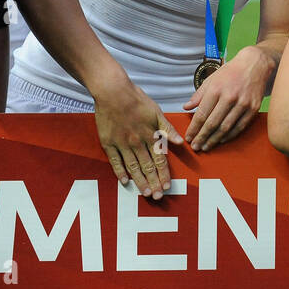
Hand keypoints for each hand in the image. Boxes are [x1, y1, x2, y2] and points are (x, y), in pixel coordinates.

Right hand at [94, 79, 183, 197]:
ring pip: (133, 167)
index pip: (160, 159)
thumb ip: (167, 129)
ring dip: (140, 181)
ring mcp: (122, 143)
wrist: (113, 91)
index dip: (164, 174)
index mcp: (150, 134)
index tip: (168, 186)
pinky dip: (120, 172)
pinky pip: (115, 161)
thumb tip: (180, 142)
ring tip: (146, 194)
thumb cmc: (136, 99)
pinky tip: (125, 182)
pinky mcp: (108, 143)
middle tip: (158, 197)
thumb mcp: (157, 111)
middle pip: (147, 166)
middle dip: (154, 182)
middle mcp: (137, 142)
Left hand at [182, 46, 268, 151]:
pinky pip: (240, 126)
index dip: (194, 128)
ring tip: (206, 146)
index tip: (188, 137)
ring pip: (226, 127)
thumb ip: (199, 94)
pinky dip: (230, 135)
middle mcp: (229, 97)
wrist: (256, 64)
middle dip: (202, 137)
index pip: (202, 114)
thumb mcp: (212, 79)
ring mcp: (243, 103)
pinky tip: (221, 140)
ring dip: (214, 140)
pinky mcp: (253, 108)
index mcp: (216, 89)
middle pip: (212, 123)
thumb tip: (186, 107)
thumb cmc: (232, 71)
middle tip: (195, 146)